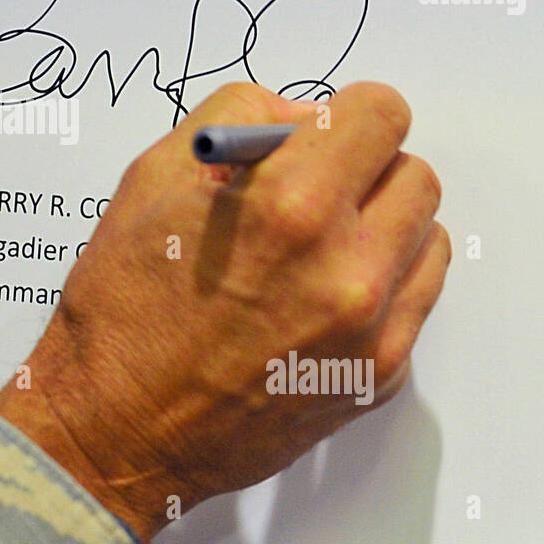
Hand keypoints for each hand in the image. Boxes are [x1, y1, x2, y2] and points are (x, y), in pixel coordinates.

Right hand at [0, 82, 449, 543]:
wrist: (116, 431)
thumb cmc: (122, 310)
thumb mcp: (152, 179)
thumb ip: (236, 117)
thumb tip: (302, 116)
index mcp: (291, 207)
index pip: (383, 114)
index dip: (348, 112)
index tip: (326, 130)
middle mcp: (347, 270)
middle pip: (416, 173)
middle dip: (367, 168)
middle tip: (313, 189)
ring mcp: (372, 332)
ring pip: (428, 236)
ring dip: (383, 225)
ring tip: (318, 246)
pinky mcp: (379, 378)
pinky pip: (416, 300)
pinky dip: (381, 285)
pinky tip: (319, 296)